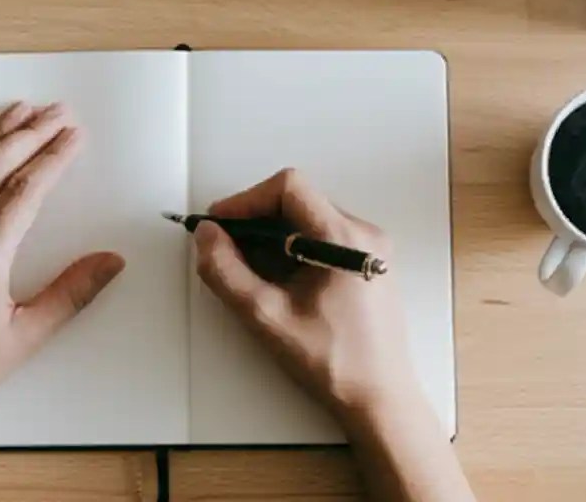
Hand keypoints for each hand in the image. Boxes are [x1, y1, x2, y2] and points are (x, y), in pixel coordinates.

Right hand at [193, 168, 415, 420]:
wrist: (379, 399)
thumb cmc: (334, 363)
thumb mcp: (268, 318)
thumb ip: (227, 272)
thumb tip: (206, 236)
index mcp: (345, 240)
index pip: (289, 188)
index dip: (246, 200)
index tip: (219, 225)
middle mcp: (364, 235)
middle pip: (297, 201)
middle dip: (255, 222)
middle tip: (226, 251)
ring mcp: (370, 249)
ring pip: (308, 220)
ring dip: (272, 238)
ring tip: (251, 273)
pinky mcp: (367, 264)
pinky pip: (322, 238)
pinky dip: (293, 250)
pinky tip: (279, 282)